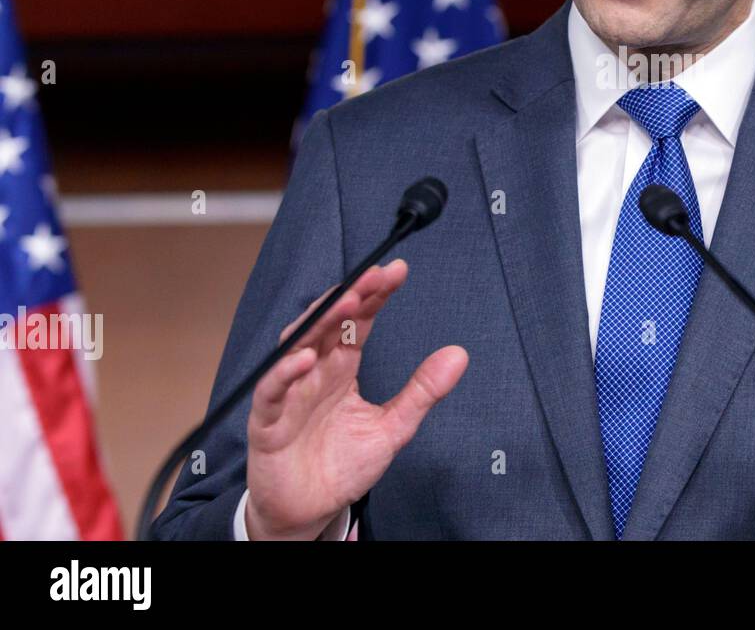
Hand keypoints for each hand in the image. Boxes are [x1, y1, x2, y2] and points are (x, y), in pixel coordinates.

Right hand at [244, 259, 467, 539]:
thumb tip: (459, 354)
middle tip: (375, 275)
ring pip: (297, 345)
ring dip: (320, 322)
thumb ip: (423, 391)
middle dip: (351, 296)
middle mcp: (315, 372)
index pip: (360, 322)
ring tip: (346, 303)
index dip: (375, 295)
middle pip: (329, 323)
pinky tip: (306, 359)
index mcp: (342, 367)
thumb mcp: (393, 427)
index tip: (398, 271)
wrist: (309, 511)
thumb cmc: (342, 464)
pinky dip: (285, 373)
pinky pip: (272, 391)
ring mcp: (290, 393)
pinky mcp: (268, 421)